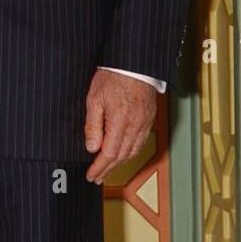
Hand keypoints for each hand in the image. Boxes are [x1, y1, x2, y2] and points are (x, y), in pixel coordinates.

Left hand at [83, 68, 156, 183]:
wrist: (133, 64)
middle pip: (122, 156)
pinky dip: (131, 152)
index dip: (100, 167)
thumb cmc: (113, 77)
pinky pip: (141, 142)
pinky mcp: (149, 120)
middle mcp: (136, 127)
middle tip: (97, 176)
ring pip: (133, 151)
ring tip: (107, 169)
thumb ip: (93, 125)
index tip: (92, 175)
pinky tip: (123, 154)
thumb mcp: (94, 99)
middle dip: (108, 169)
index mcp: (120, 122)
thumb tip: (91, 147)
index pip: (109, 153)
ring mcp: (145, 124)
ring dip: (120, 163)